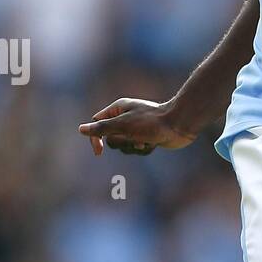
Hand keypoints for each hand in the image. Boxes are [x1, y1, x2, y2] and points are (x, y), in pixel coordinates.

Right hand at [78, 97, 197, 156]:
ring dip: (133, 147)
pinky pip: (137, 149)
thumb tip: (81, 129)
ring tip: (145, 141)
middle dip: (121, 142)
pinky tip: (153, 144)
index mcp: (118, 108)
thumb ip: (102, 128)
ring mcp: (136, 128)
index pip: (97, 123)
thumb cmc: (152, 122)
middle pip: (110, 138)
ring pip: (124, 146)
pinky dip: (144, 149)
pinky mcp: (147, 138)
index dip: (95, 138)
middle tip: (133, 137)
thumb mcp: (123, 125)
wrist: (179, 125)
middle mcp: (126, 117)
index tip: (98, 153)